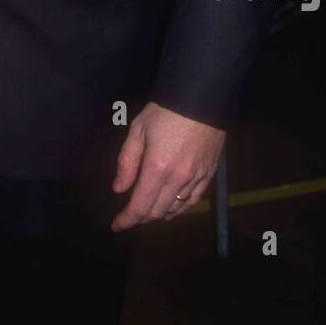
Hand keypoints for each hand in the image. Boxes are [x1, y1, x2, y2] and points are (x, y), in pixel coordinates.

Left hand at [110, 101, 225, 230]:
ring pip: (176, 208)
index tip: (116, 226)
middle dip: (140, 218)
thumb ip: (127, 162)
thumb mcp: (138, 130)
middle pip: (157, 211)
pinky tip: (172, 209)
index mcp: (157, 168)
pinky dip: (180, 208)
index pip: (140, 206)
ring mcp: (196, 178)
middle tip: (129, 216)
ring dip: (159, 214)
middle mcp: (178, 179)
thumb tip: (119, 189)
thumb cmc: (165, 111)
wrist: (202, 98)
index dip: (127, 220)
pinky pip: (194, 200)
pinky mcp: (209, 174)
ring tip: (147, 213)